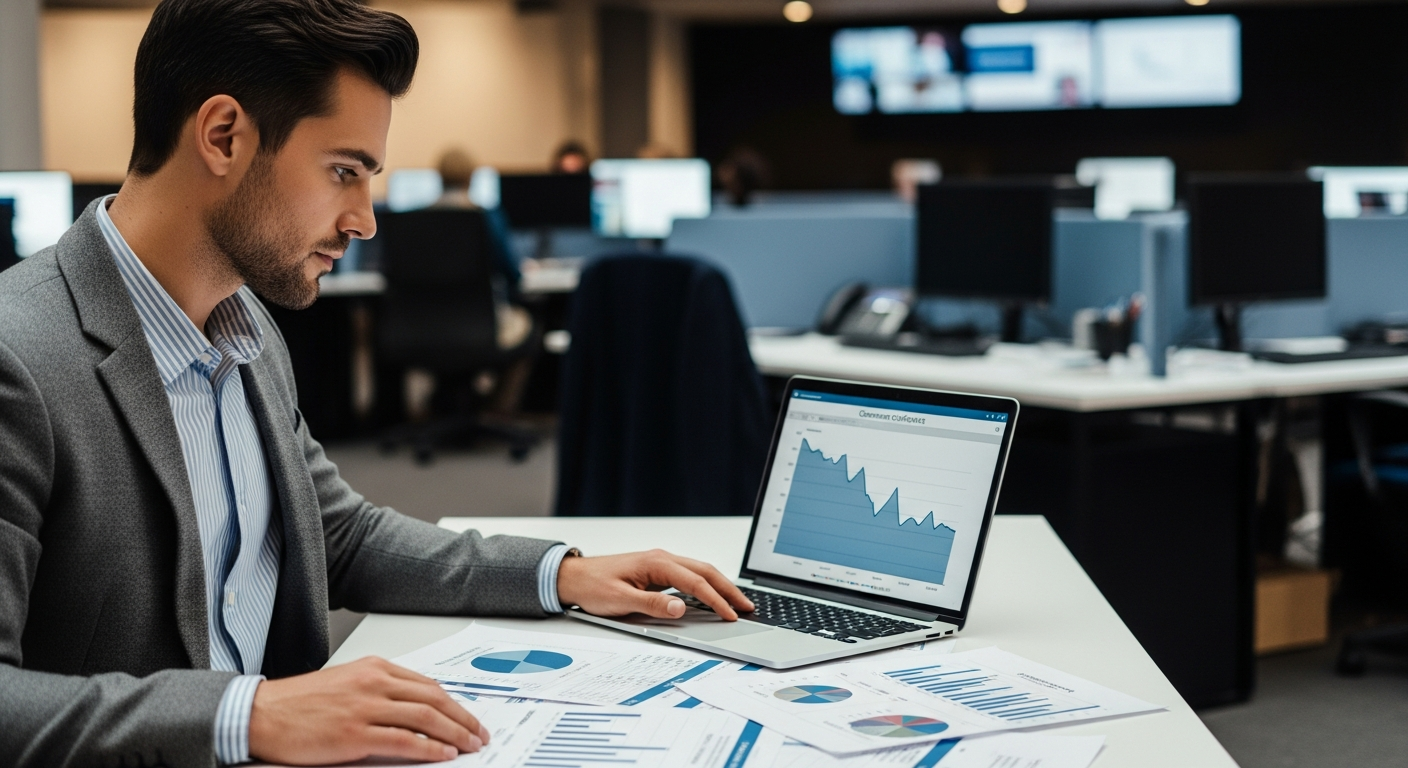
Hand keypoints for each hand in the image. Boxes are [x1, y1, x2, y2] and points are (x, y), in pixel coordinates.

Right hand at [248, 656, 489, 764]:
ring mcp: (365, 707)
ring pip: (425, 718)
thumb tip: (415, 712)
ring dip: (454, 733)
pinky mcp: (355, 734)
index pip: (427, 685)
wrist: (261, 714)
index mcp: (374, 668)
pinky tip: (443, 754)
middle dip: (463, 718)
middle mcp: (374, 682)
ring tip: (470, 746)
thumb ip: (379, 692)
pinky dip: (428, 748)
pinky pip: (403, 740)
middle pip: (434, 699)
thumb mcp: (346, 684)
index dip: (454, 702)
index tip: (469, 716)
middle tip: (480, 733)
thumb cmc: (298, 704)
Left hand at [557, 549, 755, 620]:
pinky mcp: (658, 570)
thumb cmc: (593, 587)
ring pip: (700, 571)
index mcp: (656, 563)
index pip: (695, 582)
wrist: (574, 577)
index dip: (716, 599)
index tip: (731, 615)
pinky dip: (706, 585)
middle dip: (728, 589)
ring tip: (737, 603)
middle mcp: (662, 558)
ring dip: (720, 586)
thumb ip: (652, 605)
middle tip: (747, 607)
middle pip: (705, 571)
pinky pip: (689, 575)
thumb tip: (681, 608)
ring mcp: (661, 563)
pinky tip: (713, 596)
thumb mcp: (621, 601)